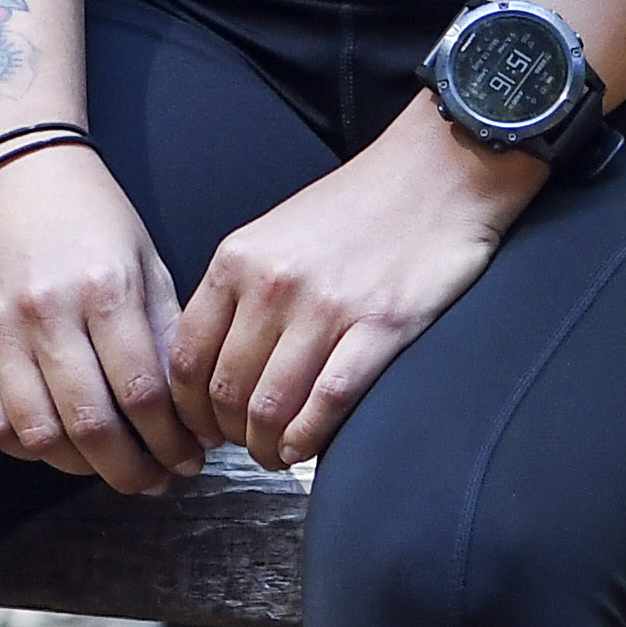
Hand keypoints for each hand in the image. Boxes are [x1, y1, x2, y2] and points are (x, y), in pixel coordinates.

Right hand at [0, 142, 194, 495]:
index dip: (173, 441)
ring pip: (40, 435)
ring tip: (112, 468)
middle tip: (158, 480)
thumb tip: (189, 411)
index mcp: (105, 290)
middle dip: (135, 470)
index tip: (191, 458)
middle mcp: (48, 314)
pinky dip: (27, 449)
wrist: (10, 169)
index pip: (144, 393)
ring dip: (83, 468)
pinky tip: (59, 446)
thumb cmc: (89, 214)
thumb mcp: (146, 260)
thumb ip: (164, 334)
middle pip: (92, 426)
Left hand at [170, 117, 532, 471]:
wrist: (438, 172)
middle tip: (243, 446)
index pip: (187, 358)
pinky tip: (306, 449)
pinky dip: (308, 439)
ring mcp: (326, 308)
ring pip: (271, 406)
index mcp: (237, 261)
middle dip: (228, 435)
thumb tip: (216, 364)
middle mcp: (272, 285)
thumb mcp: (275, 235)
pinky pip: (327, 404)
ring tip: (275, 454)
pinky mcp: (380, 327)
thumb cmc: (360, 207)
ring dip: (267, 446)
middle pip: (225, 391)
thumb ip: (240, 291)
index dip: (186, 409)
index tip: (201, 428)